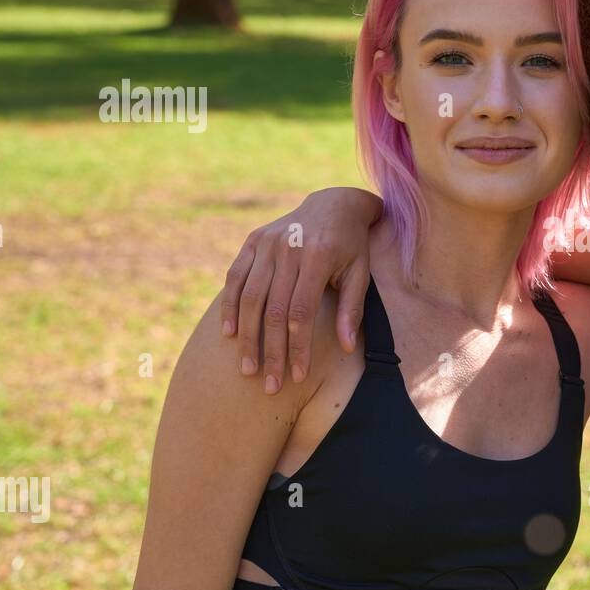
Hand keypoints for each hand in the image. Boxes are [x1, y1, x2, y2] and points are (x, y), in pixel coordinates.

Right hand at [219, 188, 382, 392]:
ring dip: (247, 337)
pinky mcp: (252, 241)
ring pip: (250, 298)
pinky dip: (230, 306)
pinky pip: (235, 277)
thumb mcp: (361, 273)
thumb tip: (347, 347)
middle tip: (270, 385)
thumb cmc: (352, 247)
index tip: (297, 376)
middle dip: (270, 352)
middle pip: (273, 310)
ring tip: (247, 369)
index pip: (302, 313)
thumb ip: (353, 309)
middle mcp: (289, 248)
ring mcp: (267, 243)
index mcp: (318, 256)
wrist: (334, 204)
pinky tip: (229, 334)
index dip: (298, 347)